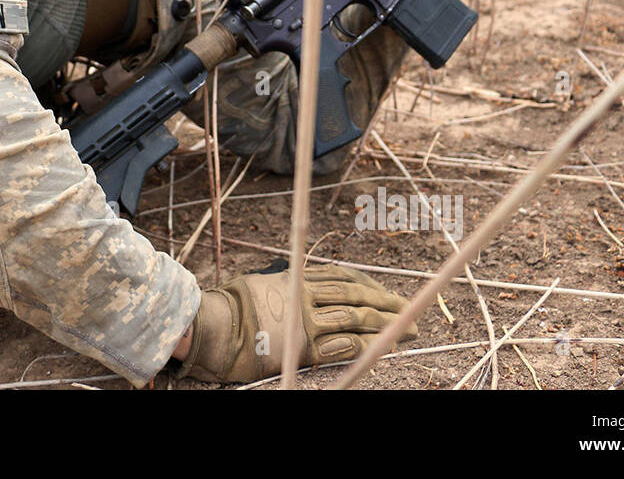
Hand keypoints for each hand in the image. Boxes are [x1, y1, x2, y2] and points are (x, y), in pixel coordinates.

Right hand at [177, 263, 417, 382]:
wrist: (213, 326)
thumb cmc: (230, 306)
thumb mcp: (262, 283)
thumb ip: (287, 285)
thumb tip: (302, 286)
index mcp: (296, 279)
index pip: (344, 276)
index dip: (370, 284)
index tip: (387, 292)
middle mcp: (305, 296)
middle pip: (356, 295)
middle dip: (387, 303)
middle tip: (410, 311)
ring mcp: (306, 321)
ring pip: (355, 318)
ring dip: (386, 324)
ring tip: (408, 330)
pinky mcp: (303, 346)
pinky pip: (341, 344)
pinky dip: (365, 344)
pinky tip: (383, 346)